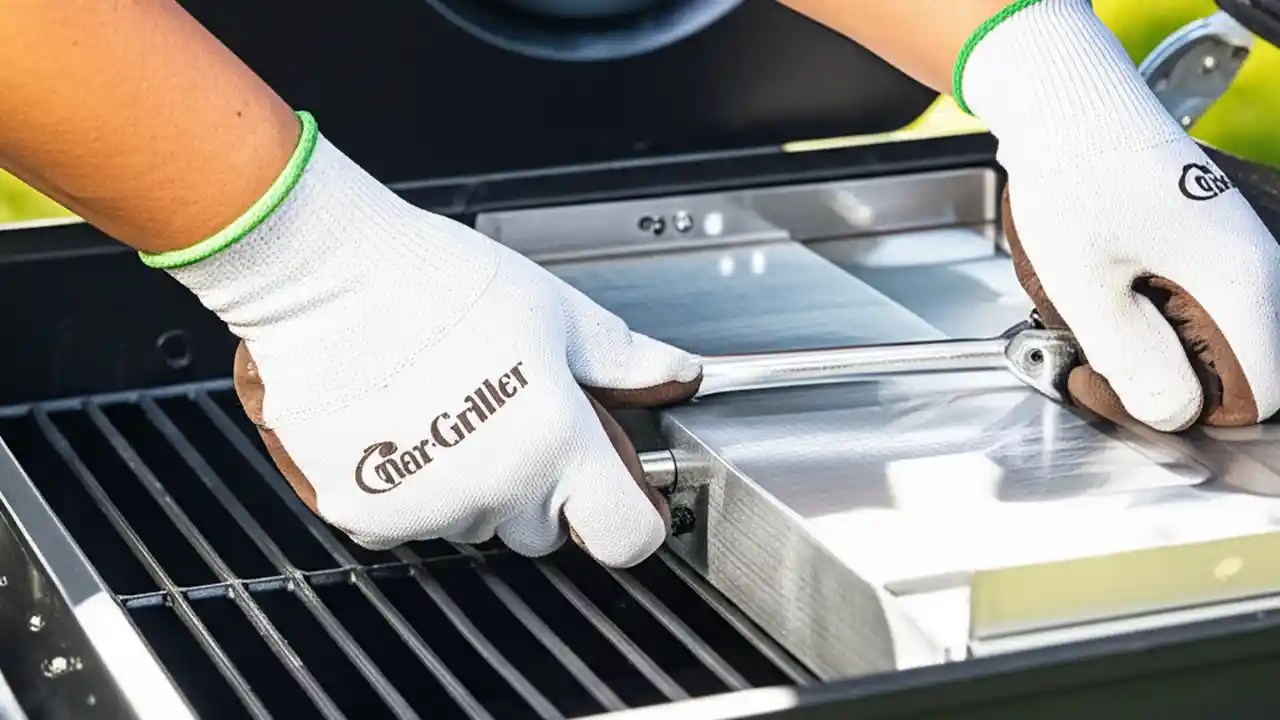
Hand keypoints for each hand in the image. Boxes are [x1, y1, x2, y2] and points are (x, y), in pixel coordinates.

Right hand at [158, 118, 702, 566]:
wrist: (325, 276)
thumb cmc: (436, 284)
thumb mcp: (557, 311)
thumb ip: (627, 360)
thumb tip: (675, 375)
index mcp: (557, 444)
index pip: (627, 538)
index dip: (631, 518)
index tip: (619, 498)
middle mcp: (495, 490)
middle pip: (544, 531)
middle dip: (542, 489)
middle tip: (513, 419)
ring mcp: (428, 509)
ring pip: (475, 523)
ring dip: (474, 484)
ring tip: (447, 406)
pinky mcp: (365, 514)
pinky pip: (408, 522)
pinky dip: (411, 488)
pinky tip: (403, 425)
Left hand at [1004, 145, 1279, 428]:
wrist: (1069, 105)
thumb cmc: (1074, 179)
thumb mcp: (1084, 286)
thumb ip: (1131, 358)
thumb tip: (1174, 416)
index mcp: (1240, 281)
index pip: (1258, 397)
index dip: (1187, 411)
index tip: (1118, 386)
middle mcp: (1257, 265)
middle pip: (1238, 371)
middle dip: (1165, 379)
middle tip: (1092, 358)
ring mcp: (1239, 252)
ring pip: (1216, 338)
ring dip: (1155, 346)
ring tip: (1095, 314)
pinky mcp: (1213, 243)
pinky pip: (1200, 304)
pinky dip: (1153, 313)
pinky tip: (1108, 293)